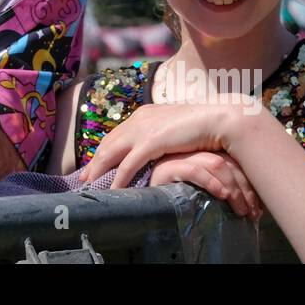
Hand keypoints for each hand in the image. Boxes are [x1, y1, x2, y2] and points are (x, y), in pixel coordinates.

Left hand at [79, 98, 258, 189]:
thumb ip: (162, 136)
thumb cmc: (202, 126)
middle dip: (95, 161)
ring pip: (112, 153)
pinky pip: (128, 165)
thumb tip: (157, 149)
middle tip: (84, 177)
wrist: (219, 118)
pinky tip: (114, 190)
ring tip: (91, 186)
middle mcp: (138, 119)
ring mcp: (143, 130)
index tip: (95, 163)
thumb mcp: (175, 129)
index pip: (117, 134)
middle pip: (109, 143)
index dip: (104, 149)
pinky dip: (118, 179)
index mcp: (144, 114)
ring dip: (99, 171)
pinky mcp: (150, 142)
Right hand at [149, 151, 263, 219]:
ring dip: (234, 189)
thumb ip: (219, 185)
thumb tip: (250, 201)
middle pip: (228, 161)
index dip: (248, 182)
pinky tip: (221, 195)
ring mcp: (179, 155)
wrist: (145, 201)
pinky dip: (212, 183)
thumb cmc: (174, 197)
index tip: (256, 206)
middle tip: (253, 212)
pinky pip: (195, 170)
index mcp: (201, 150)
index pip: (233, 159)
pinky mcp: (167, 166)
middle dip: (245, 188)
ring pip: (216, 164)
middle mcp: (192, 149)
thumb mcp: (202, 189)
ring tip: (241, 210)